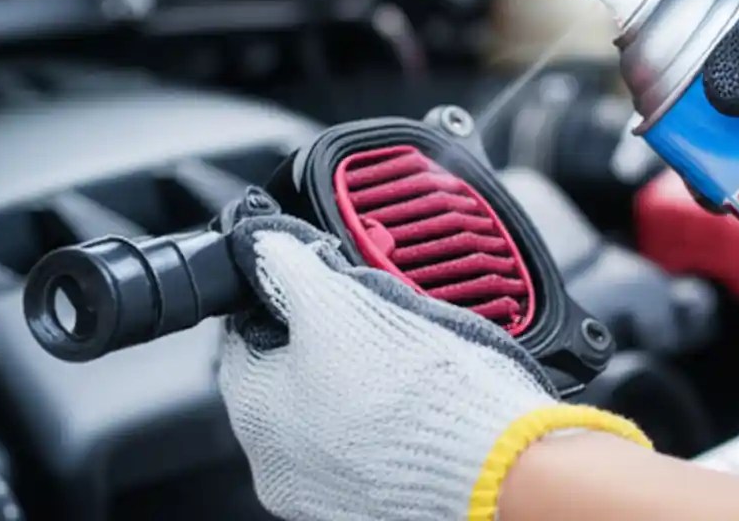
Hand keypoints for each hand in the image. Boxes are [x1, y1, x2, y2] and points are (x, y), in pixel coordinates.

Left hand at [216, 212, 648, 520]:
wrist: (492, 462)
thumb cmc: (413, 390)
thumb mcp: (339, 303)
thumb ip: (290, 267)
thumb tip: (263, 243)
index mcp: (255, 414)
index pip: (246, 340)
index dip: (281, 300)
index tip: (311, 282)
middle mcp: (278, 465)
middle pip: (290, 380)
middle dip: (325, 343)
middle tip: (369, 314)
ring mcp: (325, 493)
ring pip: (331, 415)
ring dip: (357, 385)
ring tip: (404, 357)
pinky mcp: (373, 504)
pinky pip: (369, 448)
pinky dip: (387, 424)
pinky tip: (419, 402)